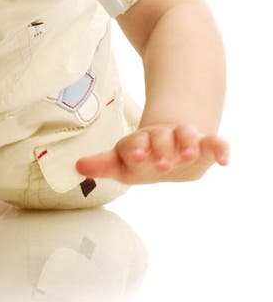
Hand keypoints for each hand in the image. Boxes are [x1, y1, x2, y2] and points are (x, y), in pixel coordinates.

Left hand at [75, 124, 229, 184]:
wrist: (171, 143)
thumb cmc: (143, 158)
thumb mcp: (123, 164)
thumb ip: (103, 165)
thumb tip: (77, 166)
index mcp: (140, 142)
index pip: (135, 143)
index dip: (135, 148)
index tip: (136, 154)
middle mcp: (162, 137)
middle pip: (160, 138)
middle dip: (160, 148)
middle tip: (161, 161)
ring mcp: (183, 138)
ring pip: (185, 135)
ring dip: (186, 143)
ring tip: (187, 153)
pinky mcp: (205, 144)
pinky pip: (215, 143)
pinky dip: (220, 149)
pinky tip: (225, 160)